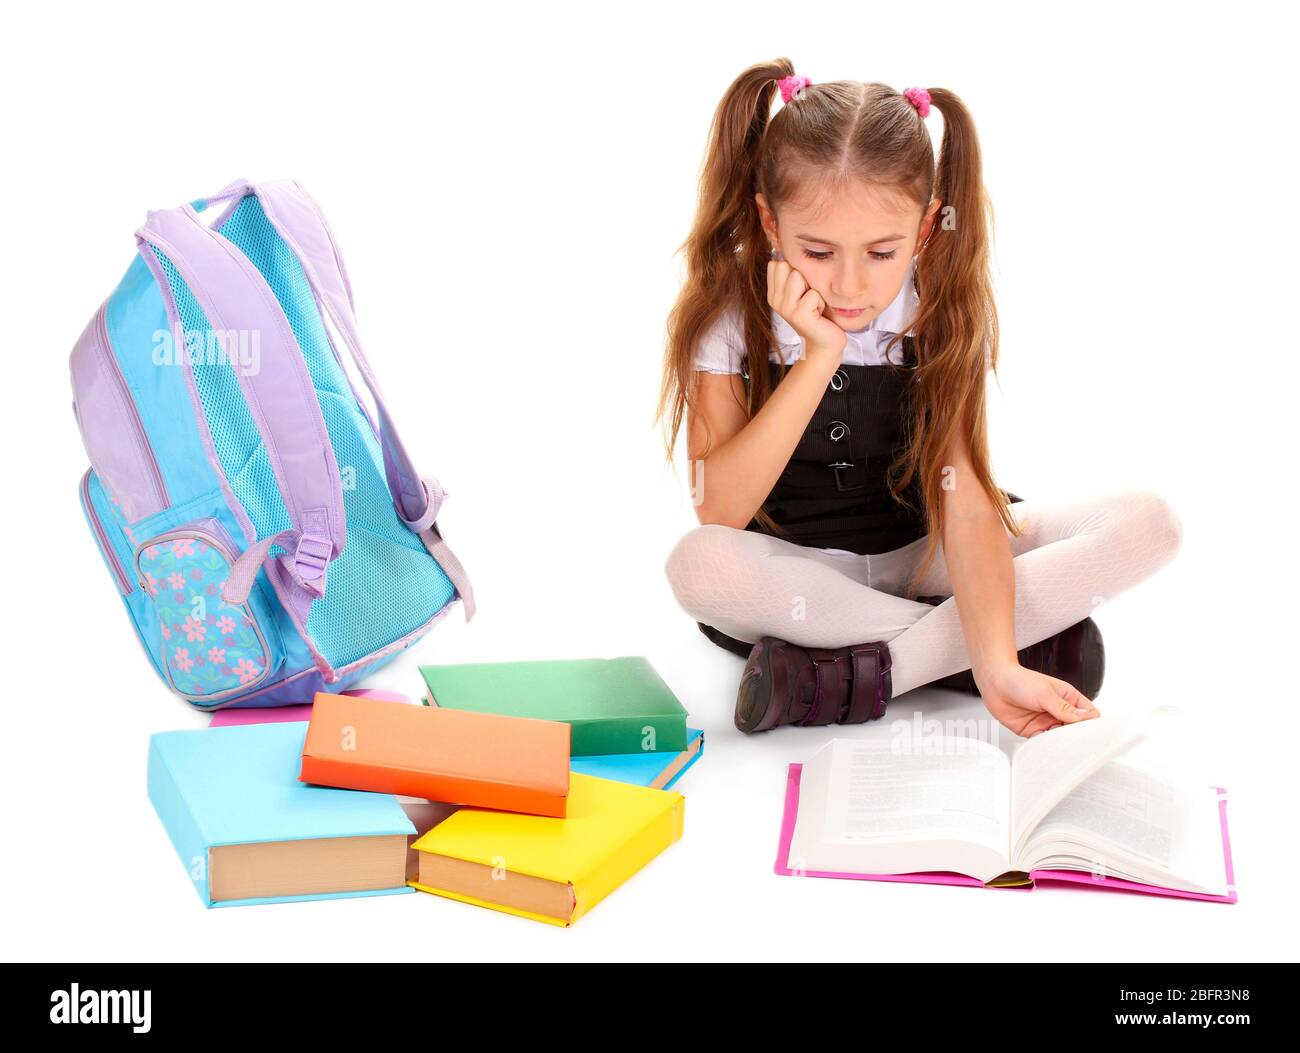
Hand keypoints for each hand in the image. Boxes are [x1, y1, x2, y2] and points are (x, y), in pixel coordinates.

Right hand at [766, 257, 845, 365]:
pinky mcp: (798, 315)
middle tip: (808, 297)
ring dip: (813, 288)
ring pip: (797, 276)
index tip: (801, 289)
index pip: (777, 263)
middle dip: (804, 277)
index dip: (794, 270)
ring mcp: (785, 308)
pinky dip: (821, 301)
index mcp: (774, 293)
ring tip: (814, 304)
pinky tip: (818, 314)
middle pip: (787, 266)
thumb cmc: (816, 314)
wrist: (823, 343)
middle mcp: (776, 301)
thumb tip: (783, 249)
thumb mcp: (801, 292)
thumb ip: (791, 274)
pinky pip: (813, 293)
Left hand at [976, 663, 1099, 737]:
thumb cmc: (1019, 680)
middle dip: (1078, 737)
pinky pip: (1044, 742)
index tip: (1094, 734)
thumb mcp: (1045, 693)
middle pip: (1076, 729)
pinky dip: (1046, 746)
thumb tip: (1085, 717)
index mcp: (1067, 698)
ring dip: (1062, 743)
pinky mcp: (1033, 730)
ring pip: (1061, 737)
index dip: (1092, 724)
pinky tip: (1047, 749)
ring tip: (1064, 749)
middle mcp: (1059, 711)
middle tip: (1080, 746)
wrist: (994, 683)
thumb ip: (1064, 708)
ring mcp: (1046, 721)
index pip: (1088, 713)